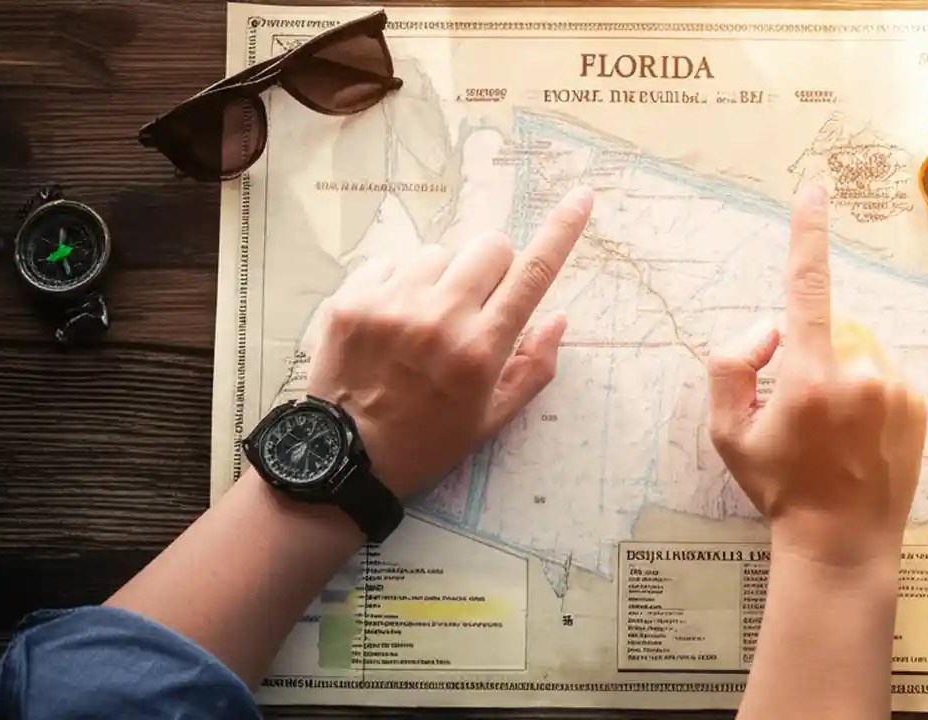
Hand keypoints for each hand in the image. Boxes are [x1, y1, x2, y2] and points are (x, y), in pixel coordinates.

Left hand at [306, 186, 593, 497]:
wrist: (346, 459)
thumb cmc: (428, 441)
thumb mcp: (493, 419)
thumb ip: (533, 368)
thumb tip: (558, 318)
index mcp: (482, 349)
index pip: (533, 275)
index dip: (562, 231)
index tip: (581, 197)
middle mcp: (441, 318)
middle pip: (489, 246)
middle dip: (493, 268)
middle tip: (476, 303)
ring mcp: (393, 305)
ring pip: (439, 253)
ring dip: (442, 277)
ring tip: (423, 319)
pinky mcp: (353, 300)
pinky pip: (390, 262)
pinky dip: (397, 283)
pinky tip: (390, 320)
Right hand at [707, 184, 926, 568]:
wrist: (842, 541)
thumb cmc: (778, 487)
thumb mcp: (726, 433)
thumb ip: (730, 365)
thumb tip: (767, 332)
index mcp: (809, 378)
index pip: (807, 288)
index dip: (808, 235)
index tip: (815, 191)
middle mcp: (860, 374)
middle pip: (828, 325)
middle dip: (808, 347)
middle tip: (796, 404)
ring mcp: (895, 388)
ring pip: (858, 347)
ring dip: (839, 367)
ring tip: (830, 426)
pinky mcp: (917, 403)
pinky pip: (883, 371)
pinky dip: (866, 388)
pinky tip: (856, 432)